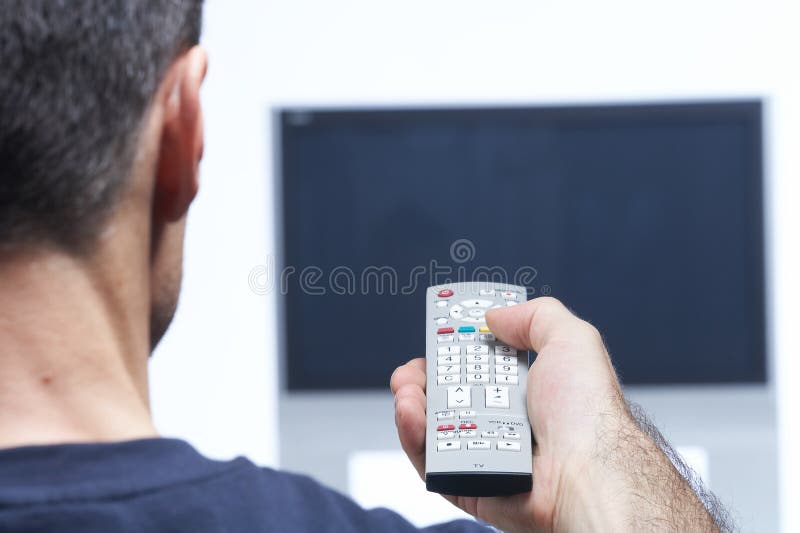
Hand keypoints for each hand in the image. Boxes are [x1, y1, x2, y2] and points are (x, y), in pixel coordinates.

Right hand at [390, 297, 718, 531]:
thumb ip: (535, 316)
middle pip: (448, 393)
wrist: (589, 475)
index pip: (480, 364)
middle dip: (425, 374)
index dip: (455, 347)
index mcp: (528, 390)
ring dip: (413, 401)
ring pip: (431, 426)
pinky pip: (429, 462)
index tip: (438, 333)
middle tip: (419, 365)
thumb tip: (494, 314)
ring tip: (409, 389)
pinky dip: (414, 436)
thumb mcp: (573, 341)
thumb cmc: (590, 418)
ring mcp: (484, 453)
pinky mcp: (468, 484)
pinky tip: (414, 415)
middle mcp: (505, 422)